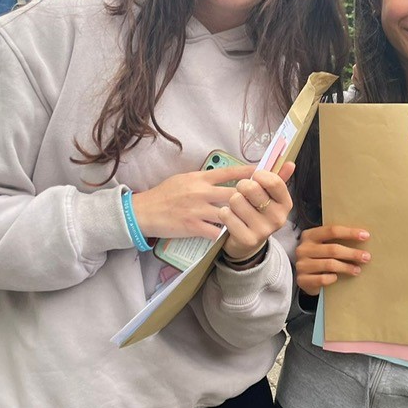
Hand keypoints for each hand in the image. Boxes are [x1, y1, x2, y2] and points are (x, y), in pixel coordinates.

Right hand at [132, 164, 254, 240]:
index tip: (261, 171)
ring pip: (228, 213)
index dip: (246, 172)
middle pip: (233, 192)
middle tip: (264, 200)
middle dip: (250, 197)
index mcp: (199, 178)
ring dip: (240, 217)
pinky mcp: (193, 226)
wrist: (144, 211)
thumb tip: (218, 177)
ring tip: (252, 221)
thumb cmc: (163, 194)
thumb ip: (201, 179)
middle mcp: (201, 192)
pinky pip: (215, 231)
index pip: (227, 172)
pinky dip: (225, 235)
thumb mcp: (183, 179)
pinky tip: (233, 237)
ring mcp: (198, 210)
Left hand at [218, 162, 295, 260]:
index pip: (274, 181)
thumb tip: (290, 164)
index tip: (255, 177)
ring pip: (236, 200)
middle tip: (243, 192)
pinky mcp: (247, 239)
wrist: (248, 243)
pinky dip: (225, 213)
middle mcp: (278, 218)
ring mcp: (263, 230)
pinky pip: (227, 215)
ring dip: (232, 201)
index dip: (260, 174)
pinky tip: (232, 218)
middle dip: (242, 185)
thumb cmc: (258, 212)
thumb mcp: (270, 197)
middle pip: (252, 188)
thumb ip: (278, 178)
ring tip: (238, 208)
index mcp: (285, 204)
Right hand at [294, 225, 370, 296]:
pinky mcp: (302, 280)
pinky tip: (337, 278)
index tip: (366, 236)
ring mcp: (301, 265)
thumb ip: (335, 241)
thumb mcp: (323, 245)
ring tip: (357, 270)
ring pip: (329, 265)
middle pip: (333, 249)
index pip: (332, 231)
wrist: (304, 277)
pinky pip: (323, 279)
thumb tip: (362, 238)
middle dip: (352, 253)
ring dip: (346, 267)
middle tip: (366, 257)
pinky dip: (332, 278)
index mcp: (309, 235)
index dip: (350, 233)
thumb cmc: (319, 258)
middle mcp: (303, 249)